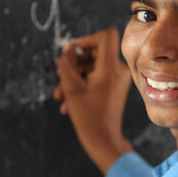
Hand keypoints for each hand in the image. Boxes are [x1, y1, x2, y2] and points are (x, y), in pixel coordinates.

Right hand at [52, 27, 134, 173]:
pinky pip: (96, 77)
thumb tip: (68, 48)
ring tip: (59, 94)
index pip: (106, 36)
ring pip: (92, 66)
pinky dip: (81, 84)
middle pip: (96, 51)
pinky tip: (67, 101)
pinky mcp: (114, 87)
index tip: (72, 51)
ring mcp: (117, 79)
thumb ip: (67, 64)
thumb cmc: (88, 117)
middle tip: (61, 73)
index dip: (87, 39)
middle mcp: (118, 70)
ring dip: (74, 76)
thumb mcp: (71, 87)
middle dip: (75, 62)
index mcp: (111, 68)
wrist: (103, 141)